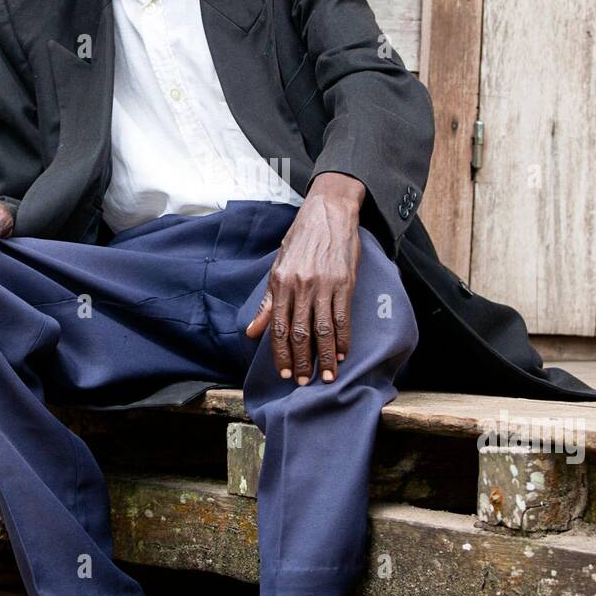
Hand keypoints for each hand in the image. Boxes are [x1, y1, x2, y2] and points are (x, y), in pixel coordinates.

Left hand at [245, 173, 364, 383]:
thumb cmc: (301, 240)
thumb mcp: (277, 267)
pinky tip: (342, 353)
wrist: (328, 213)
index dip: (280, 354)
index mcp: (281, 283)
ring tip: (326, 376)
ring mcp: (324, 285)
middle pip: (299, 333)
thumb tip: (251, 332)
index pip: (277, 327)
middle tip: (304, 382)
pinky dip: (342, 338)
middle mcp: (300, 286)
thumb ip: (267, 302)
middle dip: (302, 361)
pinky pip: (342, 317)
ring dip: (324, 356)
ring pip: (322, 329)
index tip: (285, 373)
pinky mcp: (344, 282)